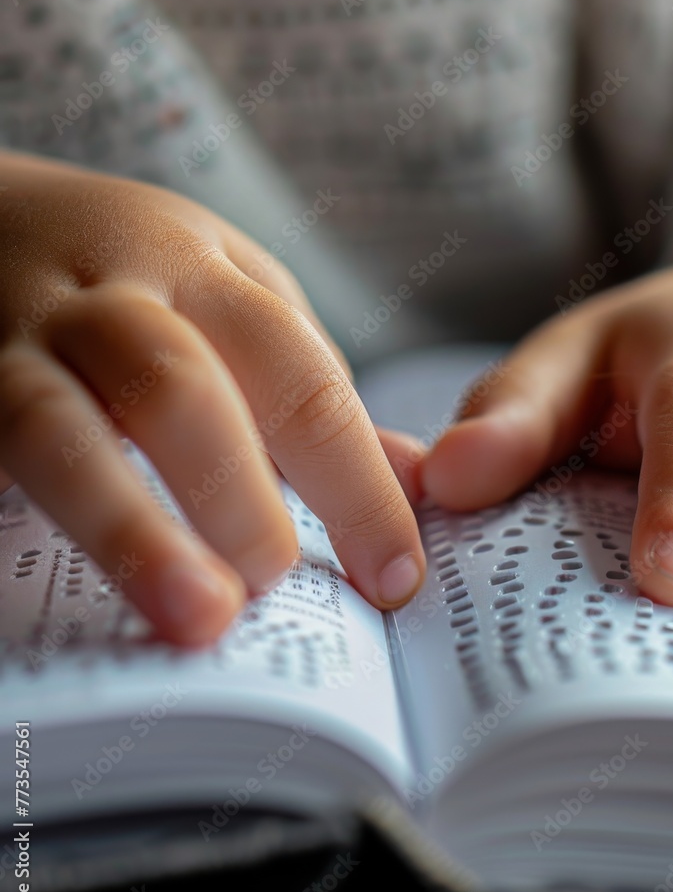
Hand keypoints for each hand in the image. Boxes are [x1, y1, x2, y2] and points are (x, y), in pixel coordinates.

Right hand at [0, 152, 425, 644]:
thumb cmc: (137, 280)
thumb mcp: (235, 301)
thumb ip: (313, 391)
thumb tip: (413, 481)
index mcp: (205, 273)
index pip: (301, 380)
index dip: (356, 485)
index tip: (393, 577)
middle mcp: (107, 297)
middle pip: (179, 389)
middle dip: (239, 497)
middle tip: (276, 585)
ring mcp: (7, 340)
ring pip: (54, 427)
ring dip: (132, 529)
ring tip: (195, 617)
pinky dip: (15, 514)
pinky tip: (64, 596)